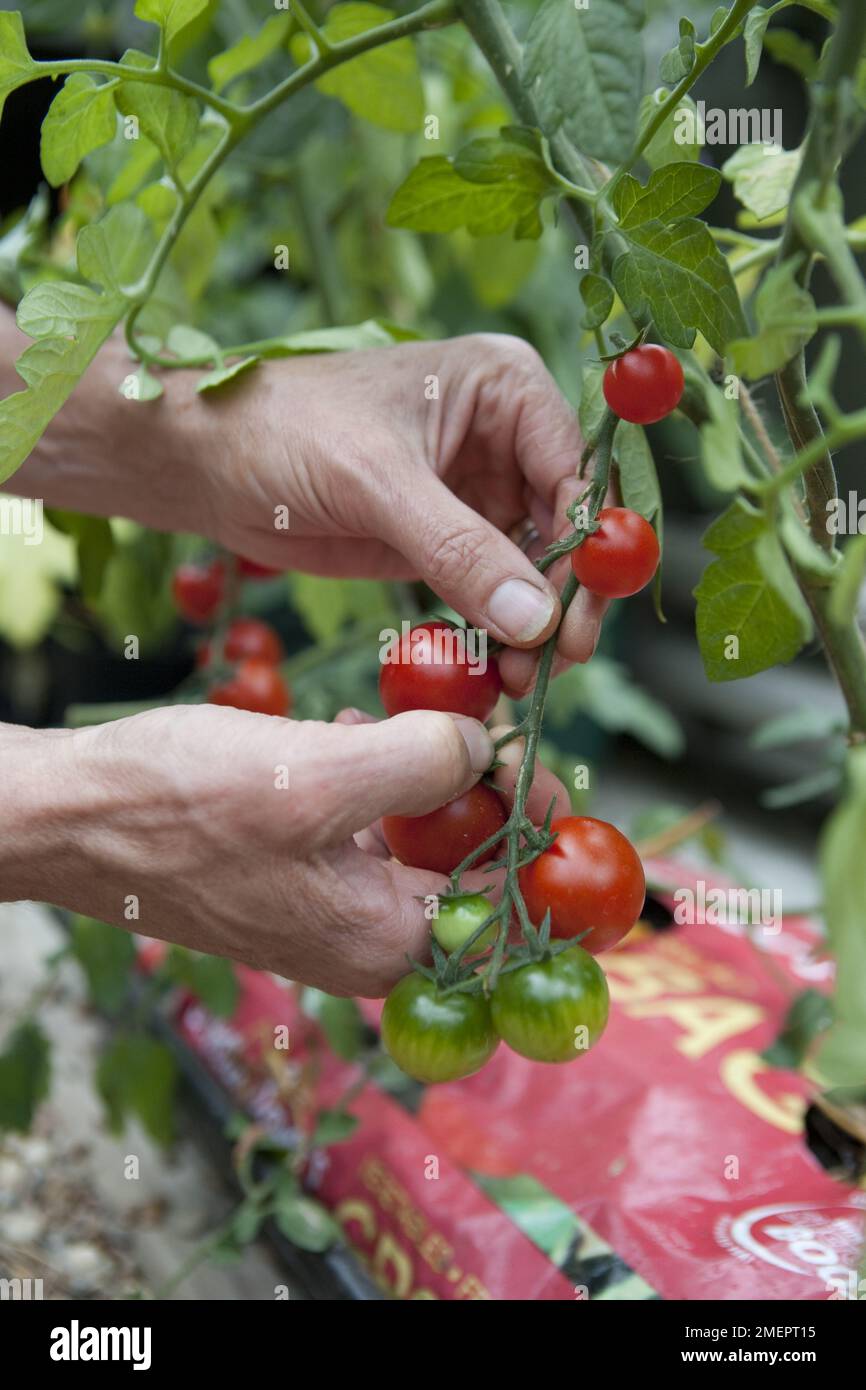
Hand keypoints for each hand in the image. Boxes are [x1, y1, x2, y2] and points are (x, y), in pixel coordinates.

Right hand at [6, 706, 567, 996]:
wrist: (70, 818)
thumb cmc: (180, 807)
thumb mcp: (315, 777)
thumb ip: (420, 765)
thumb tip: (487, 751)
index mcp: (383, 940)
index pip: (507, 917)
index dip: (543, 849)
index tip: (552, 779)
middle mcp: (364, 937)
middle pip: (469, 875)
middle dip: (488, 799)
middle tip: (494, 732)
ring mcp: (327, 903)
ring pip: (417, 843)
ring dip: (430, 779)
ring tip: (432, 718)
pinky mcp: (295, 868)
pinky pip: (363, 827)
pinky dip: (376, 778)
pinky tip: (357, 726)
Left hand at [196, 335, 608, 694]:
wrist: (210, 461)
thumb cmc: (285, 432)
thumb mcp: (376, 483)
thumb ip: (459, 549)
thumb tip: (538, 620)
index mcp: (506, 388)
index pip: (577, 472)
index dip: (588, 548)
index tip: (577, 617)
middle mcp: (507, 437)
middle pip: (571, 526)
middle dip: (568, 596)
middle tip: (558, 661)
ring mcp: (481, 491)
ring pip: (539, 568)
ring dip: (538, 625)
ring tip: (522, 680)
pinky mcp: (449, 539)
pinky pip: (495, 591)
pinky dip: (500, 632)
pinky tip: (496, 670)